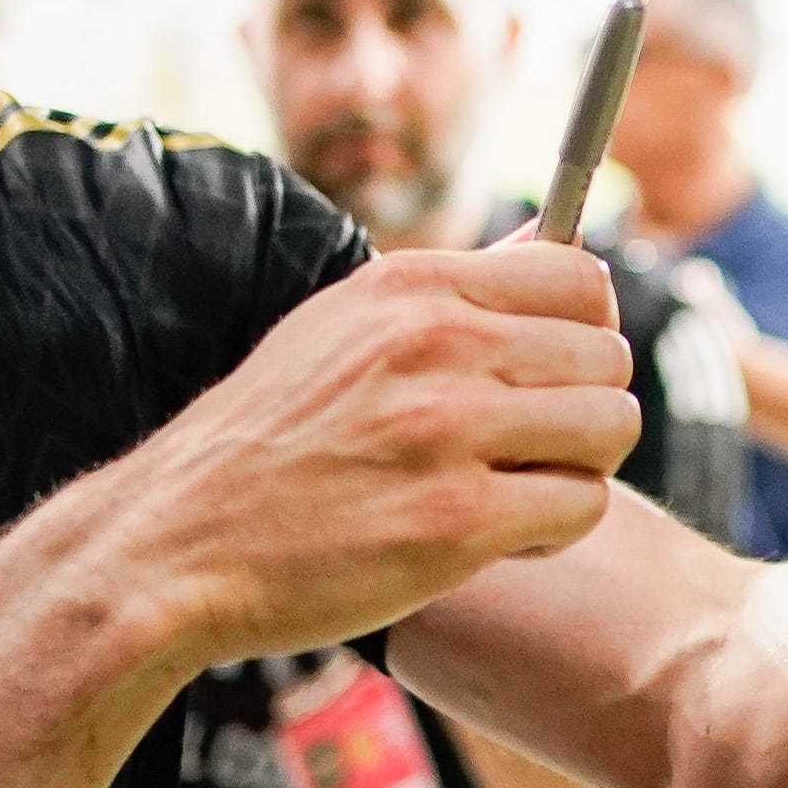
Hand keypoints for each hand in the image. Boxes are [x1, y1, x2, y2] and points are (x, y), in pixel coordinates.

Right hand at [147, 243, 643, 664]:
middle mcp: (436, 341)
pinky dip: (553, 532)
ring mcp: (449, 429)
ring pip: (610, 428)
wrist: (176, 543)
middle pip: (607, 354)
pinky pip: (581, 505)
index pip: (579, 275)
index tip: (552, 373)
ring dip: (576, 470)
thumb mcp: (342, 328)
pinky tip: (496, 539)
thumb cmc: (266, 443)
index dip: (585, 330)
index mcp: (411, 286)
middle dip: (583, 408)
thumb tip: (556, 244)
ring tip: (514, 492)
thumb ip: (452, 291)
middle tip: (528, 450)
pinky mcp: (457, 520)